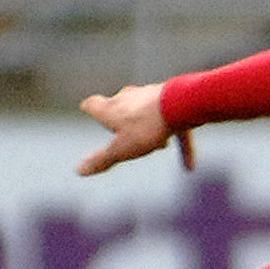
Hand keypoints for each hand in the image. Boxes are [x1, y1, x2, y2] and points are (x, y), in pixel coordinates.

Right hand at [76, 83, 190, 175]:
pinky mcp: (174, 103)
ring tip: (160, 145)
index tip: (87, 108)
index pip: (92, 105)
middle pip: (120, 105)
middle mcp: (130, 98)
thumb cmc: (146, 128)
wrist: (180, 105)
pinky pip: (176, 126)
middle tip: (123, 134)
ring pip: (148, 113)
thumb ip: (101, 160)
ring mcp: (153, 97)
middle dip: (121, 119)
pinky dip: (182, 144)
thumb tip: (79, 171)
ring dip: (151, 128)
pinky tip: (190, 167)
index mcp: (111, 108)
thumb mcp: (120, 150)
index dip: (89, 108)